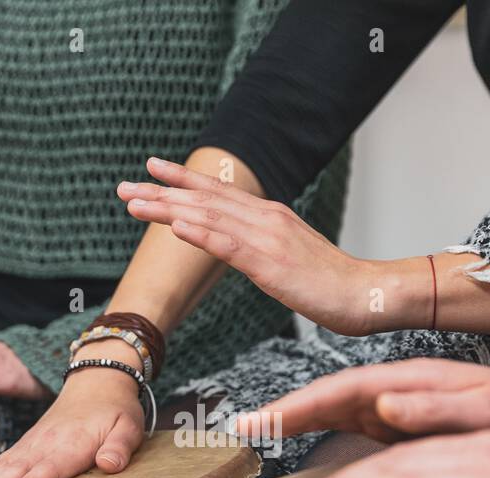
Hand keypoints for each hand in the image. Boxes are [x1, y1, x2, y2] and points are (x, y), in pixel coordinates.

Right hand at [0, 342, 144, 477]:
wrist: (98, 380)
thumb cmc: (117, 409)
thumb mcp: (129, 427)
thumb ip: (120, 447)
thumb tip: (110, 465)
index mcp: (72, 444)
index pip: (47, 469)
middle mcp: (47, 444)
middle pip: (17, 470)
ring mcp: (34, 443)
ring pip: (4, 466)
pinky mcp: (28, 444)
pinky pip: (2, 460)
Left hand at [120, 157, 379, 333]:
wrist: (366, 294)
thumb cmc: (331, 283)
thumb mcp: (290, 258)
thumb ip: (262, 247)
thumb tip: (236, 246)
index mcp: (270, 217)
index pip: (218, 193)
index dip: (182, 180)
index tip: (150, 170)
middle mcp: (265, 219)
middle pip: (205, 199)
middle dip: (161, 191)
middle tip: (123, 186)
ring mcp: (268, 239)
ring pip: (209, 217)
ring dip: (169, 209)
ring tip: (135, 204)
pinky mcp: (271, 264)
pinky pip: (230, 245)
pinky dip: (201, 233)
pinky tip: (177, 226)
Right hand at [235, 358, 489, 443]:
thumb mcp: (487, 406)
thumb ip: (437, 405)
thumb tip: (384, 403)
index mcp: (410, 380)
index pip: (340, 388)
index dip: (296, 404)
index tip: (261, 419)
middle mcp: (396, 392)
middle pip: (328, 401)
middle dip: (284, 414)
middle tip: (242, 430)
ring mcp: (398, 411)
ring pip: (337, 419)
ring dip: (300, 430)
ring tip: (261, 444)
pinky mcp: (404, 431)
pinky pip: (357, 439)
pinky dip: (328, 447)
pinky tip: (314, 464)